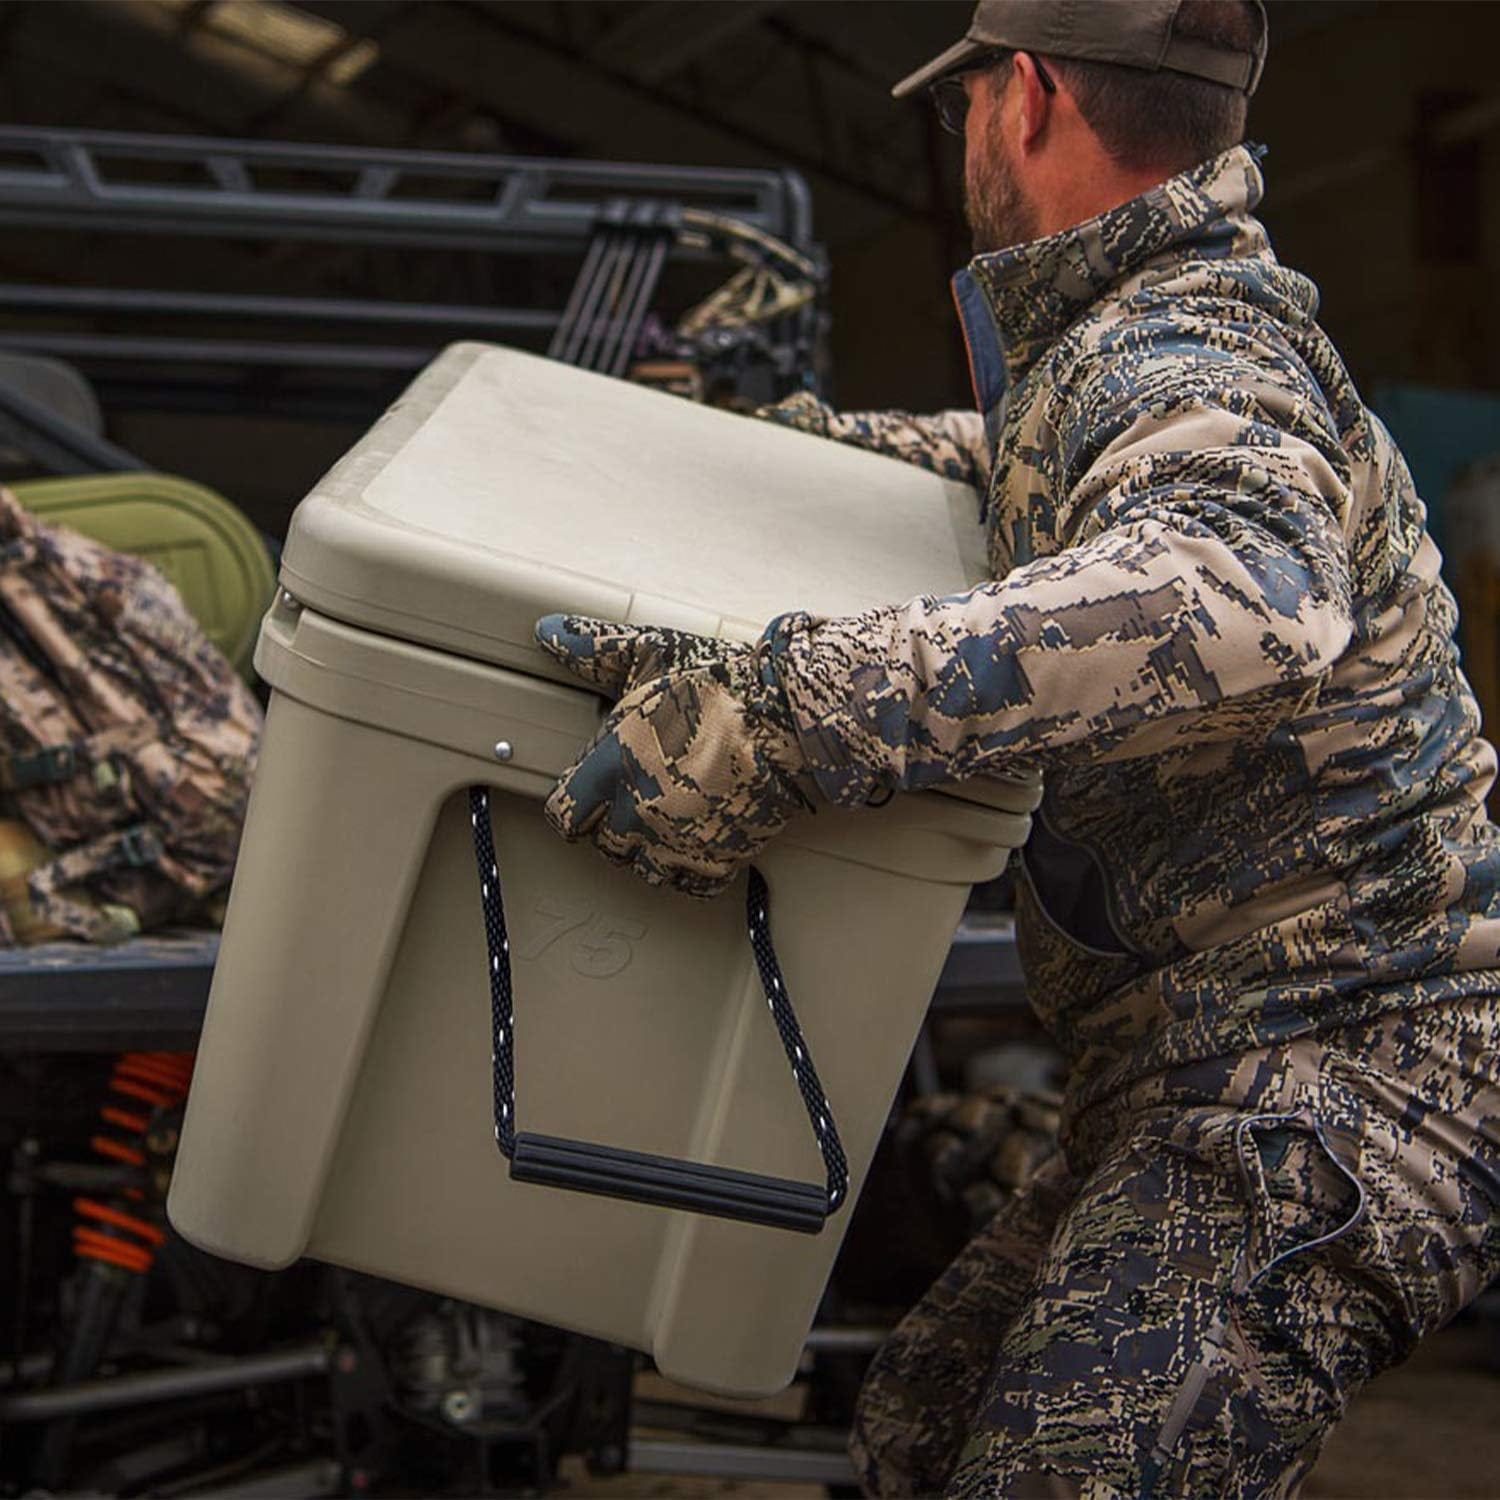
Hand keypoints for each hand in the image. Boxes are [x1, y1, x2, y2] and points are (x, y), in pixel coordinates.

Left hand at [535, 616, 810, 897]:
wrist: (791, 718)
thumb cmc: (724, 687)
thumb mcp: (653, 653)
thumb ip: (596, 650)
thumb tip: (552, 634)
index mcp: (613, 765)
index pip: (563, 814)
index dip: (575, 805)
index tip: (589, 795)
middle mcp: (638, 811)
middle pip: (605, 844)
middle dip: (616, 824)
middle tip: (639, 796)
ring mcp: (679, 841)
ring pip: (644, 868)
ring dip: (651, 849)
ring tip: (671, 817)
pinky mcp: (720, 857)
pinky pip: (691, 884)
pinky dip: (693, 868)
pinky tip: (701, 838)